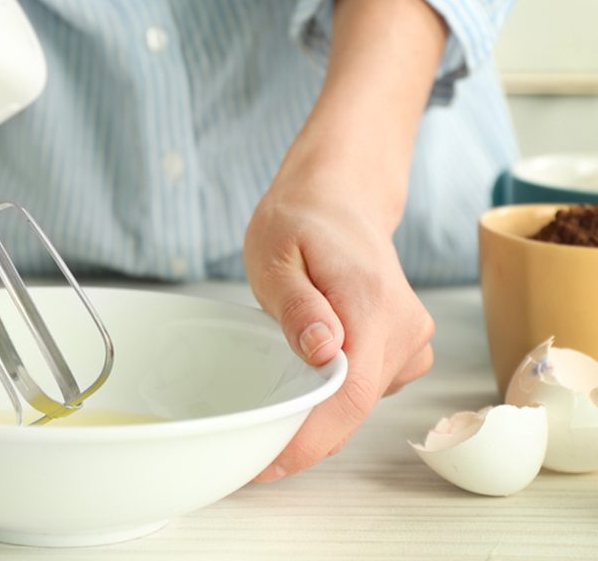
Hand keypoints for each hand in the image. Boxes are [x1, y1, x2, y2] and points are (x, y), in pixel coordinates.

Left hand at [244, 165, 434, 480]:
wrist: (340, 199)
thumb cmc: (301, 221)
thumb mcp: (275, 254)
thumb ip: (298, 305)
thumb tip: (324, 352)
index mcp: (371, 302)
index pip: (351, 392)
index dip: (311, 437)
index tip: (270, 463)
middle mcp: (404, 326)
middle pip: (356, 406)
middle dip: (306, 433)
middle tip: (251, 443)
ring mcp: (412, 339)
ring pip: (361, 403)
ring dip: (319, 412)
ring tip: (274, 394)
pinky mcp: (407, 348)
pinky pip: (367, 389)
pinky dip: (335, 393)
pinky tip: (308, 371)